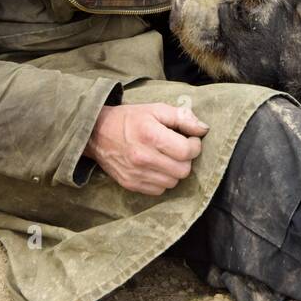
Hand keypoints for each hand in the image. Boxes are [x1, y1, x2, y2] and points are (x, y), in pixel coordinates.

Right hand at [84, 103, 207, 195]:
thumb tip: (203, 129)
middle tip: (178, 149)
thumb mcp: (155, 109)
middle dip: (186, 159)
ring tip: (167, 158)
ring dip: (175, 171)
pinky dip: (162, 180)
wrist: (96, 133)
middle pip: (183, 170)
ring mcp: (136, 174)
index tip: (190, 139)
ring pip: (173, 182)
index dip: (195, 145)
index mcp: (150, 135)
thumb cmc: (129, 119)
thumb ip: (182, 117)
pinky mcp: (131, 184)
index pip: (187, 151)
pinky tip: (156, 167)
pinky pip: (159, 190)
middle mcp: (143, 157)